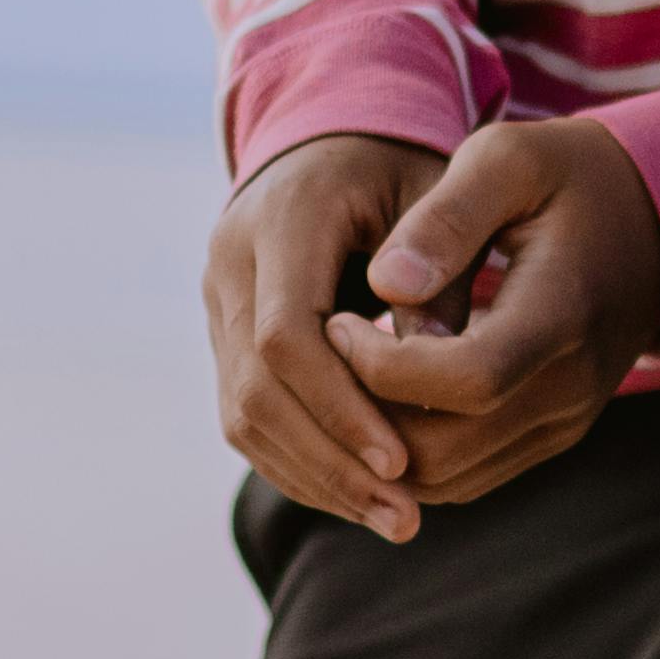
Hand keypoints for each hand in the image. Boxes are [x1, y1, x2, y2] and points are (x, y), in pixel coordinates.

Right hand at [206, 135, 443, 536]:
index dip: (341, 405)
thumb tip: (438, 361)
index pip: (286, 336)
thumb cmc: (402, 166)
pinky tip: (361, 496)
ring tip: (394, 520)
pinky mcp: (226, 336)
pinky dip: (301, 462)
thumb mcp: (439, 195)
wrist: (331, 138)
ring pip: (243, 415)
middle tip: (405, 516)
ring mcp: (218, 303)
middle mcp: (230, 264)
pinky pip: (248, 416)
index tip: (402, 458)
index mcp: (280, 220)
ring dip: (316, 477)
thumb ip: (441, 271)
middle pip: (256, 389)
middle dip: (330, 461)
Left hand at [335, 113, 659, 510]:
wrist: (654, 222)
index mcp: (563, 314)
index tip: (337, 322)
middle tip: (331, 351)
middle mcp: (570, 389)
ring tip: (348, 371)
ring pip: (446, 480)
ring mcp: (563, 423)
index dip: (381, 366)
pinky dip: (407, 453)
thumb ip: (446, 217)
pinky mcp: (550, 437)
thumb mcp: (509, 161)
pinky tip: (380, 392)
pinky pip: (464, 476)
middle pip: (443, 451)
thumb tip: (383, 283)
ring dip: (379, 441)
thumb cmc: (568, 177)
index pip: (464, 380)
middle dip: (365, 414)